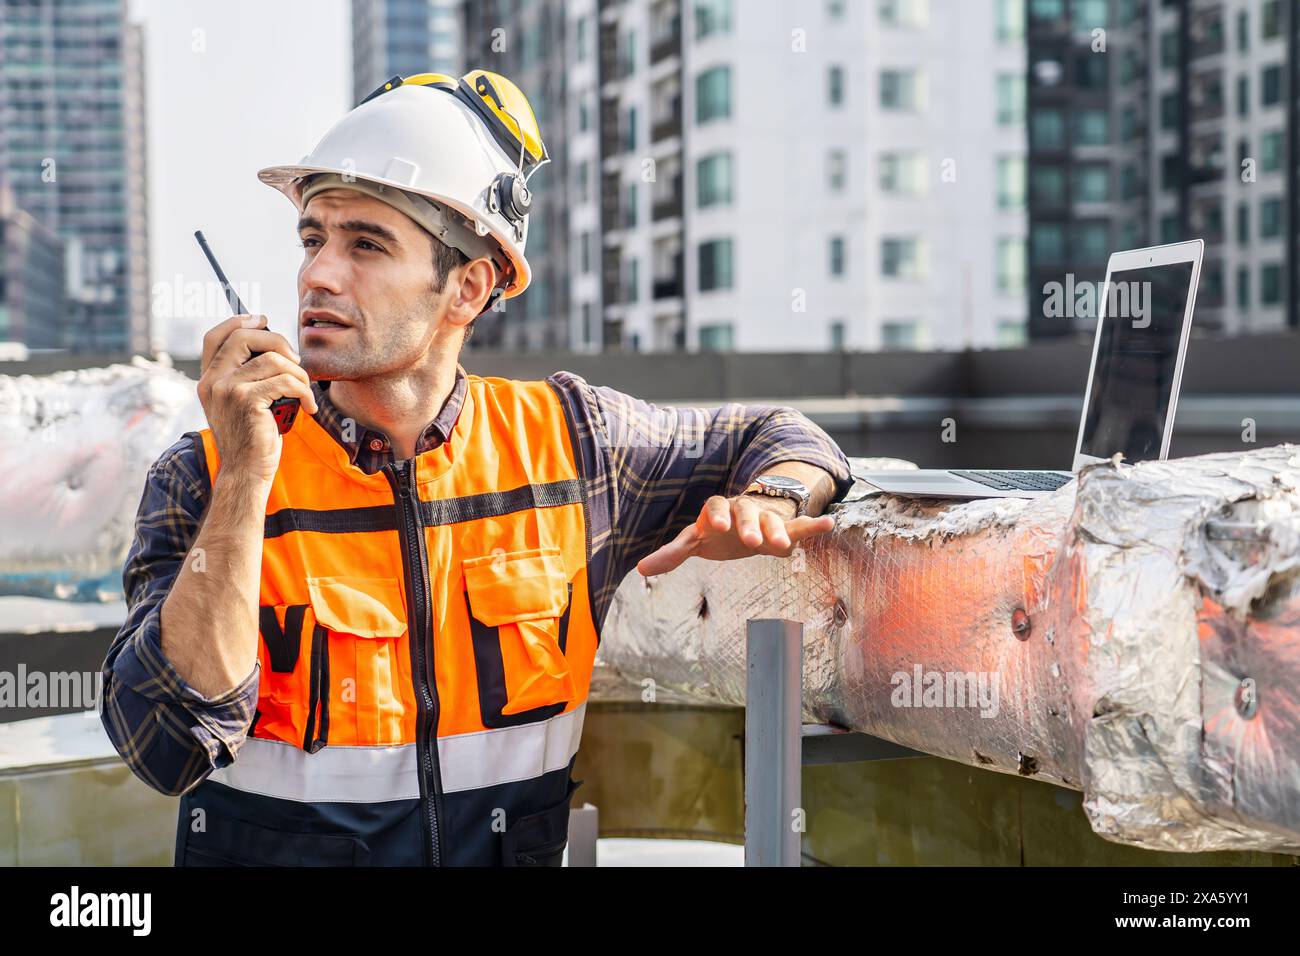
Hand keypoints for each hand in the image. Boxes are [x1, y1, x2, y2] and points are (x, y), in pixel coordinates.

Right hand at [197, 314, 318, 485]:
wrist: (246, 473)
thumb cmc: (252, 438)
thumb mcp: (241, 404)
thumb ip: (245, 377)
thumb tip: (273, 346)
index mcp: (208, 380)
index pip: (214, 336)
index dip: (238, 321)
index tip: (262, 320)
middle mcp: (212, 382)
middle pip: (243, 337)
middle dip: (277, 341)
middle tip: (295, 361)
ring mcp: (227, 391)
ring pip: (272, 359)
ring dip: (298, 373)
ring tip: (305, 391)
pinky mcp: (247, 402)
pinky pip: (285, 381)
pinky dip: (303, 391)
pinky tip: (308, 407)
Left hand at [636, 493, 834, 575]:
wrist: (746, 521)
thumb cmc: (717, 533)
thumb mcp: (696, 542)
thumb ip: (671, 554)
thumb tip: (640, 568)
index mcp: (717, 511)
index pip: (714, 506)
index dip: (715, 515)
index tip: (715, 527)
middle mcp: (742, 510)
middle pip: (744, 511)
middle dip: (748, 525)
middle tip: (751, 541)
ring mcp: (764, 518)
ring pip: (771, 521)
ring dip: (776, 530)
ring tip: (783, 546)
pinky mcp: (785, 529)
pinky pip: (799, 526)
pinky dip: (812, 525)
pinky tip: (828, 524)